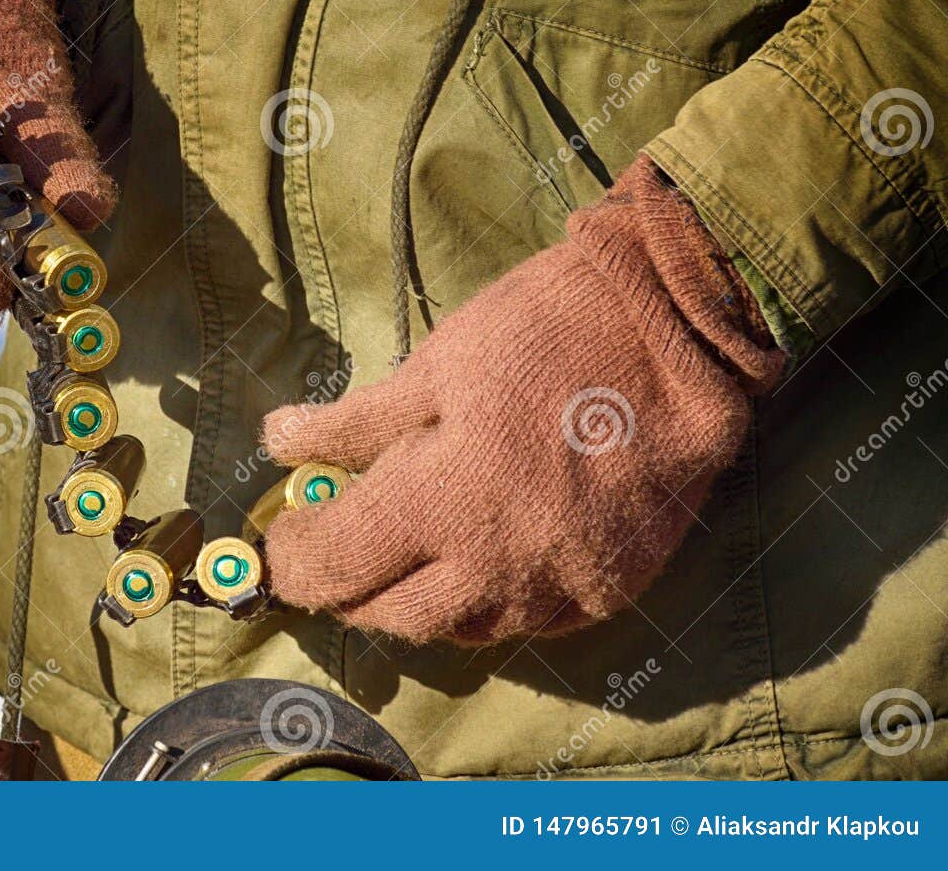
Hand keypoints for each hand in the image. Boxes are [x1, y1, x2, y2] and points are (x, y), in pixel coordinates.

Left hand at [262, 156, 783, 644]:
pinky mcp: (610, 590)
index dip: (293, 559)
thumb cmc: (545, 331)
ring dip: (415, 601)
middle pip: (389, 615)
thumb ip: (351, 424)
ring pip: (458, 630)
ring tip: (402, 551)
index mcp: (442, 504)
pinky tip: (478, 558)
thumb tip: (278, 442)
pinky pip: (527, 625)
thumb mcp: (433, 367)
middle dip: (346, 588)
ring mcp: (559, 587)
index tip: (279, 542)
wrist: (683, 335)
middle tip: (332, 546)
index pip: (335, 566)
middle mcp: (498, 567)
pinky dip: (486, 602)